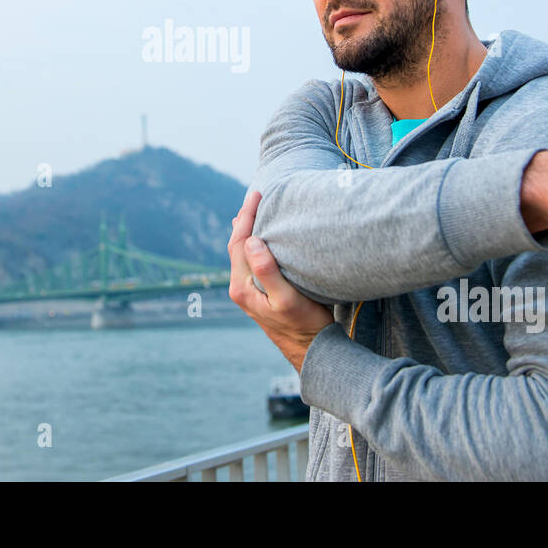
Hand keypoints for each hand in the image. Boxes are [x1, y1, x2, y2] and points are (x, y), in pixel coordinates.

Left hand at [228, 190, 335, 371]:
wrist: (311, 352)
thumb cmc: (303, 326)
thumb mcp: (287, 299)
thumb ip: (267, 271)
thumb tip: (251, 242)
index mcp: (241, 286)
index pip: (238, 242)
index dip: (246, 217)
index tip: (256, 195)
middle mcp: (240, 287)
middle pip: (236, 245)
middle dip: (244, 219)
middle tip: (256, 196)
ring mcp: (248, 291)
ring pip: (242, 252)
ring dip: (247, 230)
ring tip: (255, 210)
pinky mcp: (259, 292)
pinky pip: (251, 260)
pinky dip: (255, 242)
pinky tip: (262, 237)